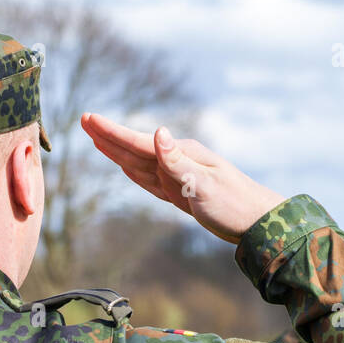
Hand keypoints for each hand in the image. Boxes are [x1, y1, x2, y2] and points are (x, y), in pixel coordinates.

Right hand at [81, 112, 284, 244]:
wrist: (259, 223)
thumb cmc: (235, 205)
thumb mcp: (205, 185)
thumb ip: (178, 162)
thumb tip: (158, 132)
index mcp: (181, 155)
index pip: (139, 142)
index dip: (112, 133)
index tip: (89, 118)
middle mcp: (178, 161)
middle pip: (135, 148)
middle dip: (108, 136)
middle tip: (84, 120)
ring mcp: (180, 176)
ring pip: (139, 162)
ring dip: (117, 150)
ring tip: (97, 138)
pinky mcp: (182, 192)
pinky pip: (151, 179)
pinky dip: (134, 172)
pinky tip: (127, 167)